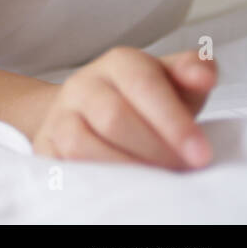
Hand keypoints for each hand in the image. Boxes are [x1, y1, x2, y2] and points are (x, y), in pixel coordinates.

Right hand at [32, 46, 217, 168]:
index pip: (142, 85)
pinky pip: (62, 164)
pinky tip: (124, 184)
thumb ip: (193, 70)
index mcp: (119, 63)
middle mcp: (83, 84)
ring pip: (81, 143)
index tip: (199, 153)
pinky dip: (94, 178)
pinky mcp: (45, 143)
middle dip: (153, 148)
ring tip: (155, 179)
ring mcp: (59, 114)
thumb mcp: (172, 79)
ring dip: (124, 167)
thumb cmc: (144, 99)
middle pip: (112, 116)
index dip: (172, 121)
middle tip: (182, 169)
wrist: (89, 109)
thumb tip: (201, 77)